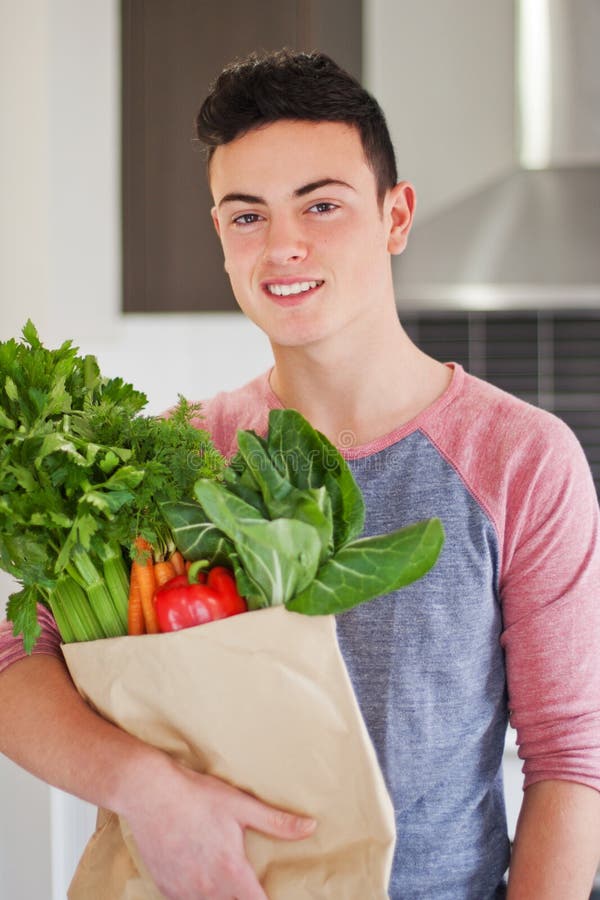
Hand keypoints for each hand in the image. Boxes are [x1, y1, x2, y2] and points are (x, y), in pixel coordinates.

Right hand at [124, 760, 316, 899]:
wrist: (149, 793)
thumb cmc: (196, 796)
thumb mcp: (241, 805)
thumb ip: (277, 822)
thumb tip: (310, 827)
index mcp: (231, 872)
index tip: (268, 894)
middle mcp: (207, 890)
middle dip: (242, 897)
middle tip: (244, 882)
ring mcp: (184, 892)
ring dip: (219, 896)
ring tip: (224, 878)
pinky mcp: (166, 888)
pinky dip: (196, 895)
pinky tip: (200, 877)